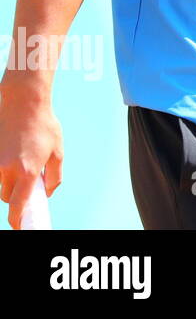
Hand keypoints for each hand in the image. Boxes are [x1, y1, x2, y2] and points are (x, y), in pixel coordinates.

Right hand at [0, 89, 62, 229]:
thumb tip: (46, 193)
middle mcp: (7, 169)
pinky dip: (3, 169)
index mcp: (26, 171)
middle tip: (29, 180)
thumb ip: (54, 176)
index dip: (17, 219)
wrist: (23, 103)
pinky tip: (13, 152)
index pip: (18, 205)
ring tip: (23, 160)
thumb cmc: (44, 126)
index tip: (19, 226)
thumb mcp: (57, 151)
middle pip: (7, 196)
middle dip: (17, 194)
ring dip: (9, 181)